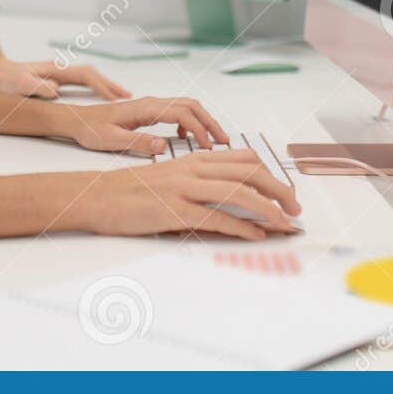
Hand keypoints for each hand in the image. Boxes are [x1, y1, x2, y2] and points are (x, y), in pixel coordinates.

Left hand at [0, 55, 129, 99]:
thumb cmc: (4, 80)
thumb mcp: (19, 84)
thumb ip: (37, 86)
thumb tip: (54, 91)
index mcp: (55, 70)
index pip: (86, 76)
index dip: (101, 86)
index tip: (115, 98)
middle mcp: (60, 69)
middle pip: (92, 74)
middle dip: (110, 84)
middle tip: (129, 95)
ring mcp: (58, 73)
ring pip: (88, 77)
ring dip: (104, 85)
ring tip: (120, 95)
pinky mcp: (55, 79)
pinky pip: (81, 82)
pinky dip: (94, 87)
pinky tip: (98, 95)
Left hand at [59, 96, 227, 155]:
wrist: (76, 121)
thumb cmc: (90, 130)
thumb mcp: (111, 140)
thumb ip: (138, 142)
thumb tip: (163, 146)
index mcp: (144, 109)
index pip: (182, 114)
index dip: (199, 129)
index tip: (208, 146)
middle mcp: (150, 103)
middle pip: (190, 105)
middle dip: (209, 121)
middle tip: (223, 140)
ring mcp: (149, 106)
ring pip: (185, 106)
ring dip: (202, 120)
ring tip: (212, 140)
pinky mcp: (147, 111)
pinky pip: (175, 111)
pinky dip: (188, 121)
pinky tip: (184, 138)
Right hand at [78, 150, 302, 240]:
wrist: (96, 196)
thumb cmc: (129, 190)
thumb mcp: (168, 177)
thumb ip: (196, 180)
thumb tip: (228, 193)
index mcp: (192, 160)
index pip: (242, 158)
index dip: (270, 174)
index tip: (285, 191)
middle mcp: (192, 169)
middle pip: (248, 172)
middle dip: (279, 190)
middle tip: (296, 207)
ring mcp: (183, 189)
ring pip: (238, 192)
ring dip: (268, 208)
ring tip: (286, 222)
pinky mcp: (174, 211)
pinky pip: (216, 218)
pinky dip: (241, 227)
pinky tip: (256, 235)